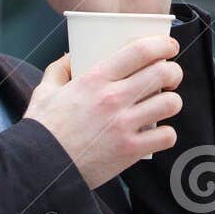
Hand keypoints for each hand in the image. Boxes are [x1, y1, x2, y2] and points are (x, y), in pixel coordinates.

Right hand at [22, 37, 183, 188]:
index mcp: (94, 79)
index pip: (140, 51)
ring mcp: (123, 125)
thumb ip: (59, 70)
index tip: (169, 47)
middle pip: (163, 73)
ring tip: (163, 104)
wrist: (40, 168)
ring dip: (172, 102)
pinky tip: (157, 133)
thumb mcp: (44, 92)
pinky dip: (166, 134)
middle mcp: (112, 98)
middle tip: (171, 77)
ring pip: (170, 103)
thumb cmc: (43, 129)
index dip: (162, 45)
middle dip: (174, 72)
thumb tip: (71, 56)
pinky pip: (166, 136)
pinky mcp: (130, 150)